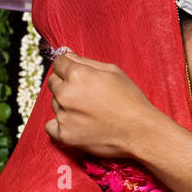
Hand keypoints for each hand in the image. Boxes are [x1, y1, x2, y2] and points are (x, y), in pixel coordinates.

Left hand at [44, 52, 158, 157]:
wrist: (140, 132)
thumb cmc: (130, 100)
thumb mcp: (113, 71)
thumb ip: (86, 62)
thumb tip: (67, 56)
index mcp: (77, 74)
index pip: (58, 64)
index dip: (68, 68)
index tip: (76, 75)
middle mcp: (66, 94)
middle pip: (53, 83)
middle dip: (65, 85)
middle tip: (86, 95)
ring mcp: (64, 116)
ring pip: (54, 104)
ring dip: (66, 105)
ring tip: (89, 112)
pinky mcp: (64, 135)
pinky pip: (51, 126)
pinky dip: (60, 125)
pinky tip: (77, 124)